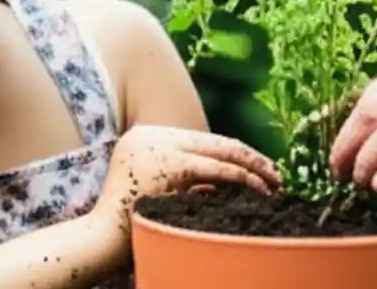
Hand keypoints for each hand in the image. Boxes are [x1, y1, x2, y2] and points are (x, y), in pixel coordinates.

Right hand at [96, 124, 280, 222]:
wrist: (99, 241)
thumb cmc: (127, 226)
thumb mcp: (158, 192)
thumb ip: (184, 179)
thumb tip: (223, 181)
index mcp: (146, 137)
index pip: (201, 141)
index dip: (234, 153)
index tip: (258, 167)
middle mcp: (152, 135)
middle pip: (214, 141)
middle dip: (250, 158)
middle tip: (276, 173)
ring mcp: (160, 146)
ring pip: (221, 151)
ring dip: (252, 167)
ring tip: (275, 182)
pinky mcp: (171, 165)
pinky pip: (218, 169)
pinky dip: (243, 178)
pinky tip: (260, 189)